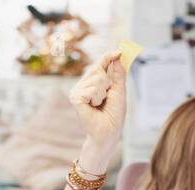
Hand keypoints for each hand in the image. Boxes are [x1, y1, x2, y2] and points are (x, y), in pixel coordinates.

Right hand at [69, 51, 126, 167]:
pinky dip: (97, 97)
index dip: (108, 56)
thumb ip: (118, 73)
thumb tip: (117, 55)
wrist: (108, 132)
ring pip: (95, 77)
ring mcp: (77, 91)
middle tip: (105, 98)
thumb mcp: (119, 90)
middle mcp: (83, 85)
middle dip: (107, 81)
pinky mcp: (74, 97)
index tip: (119, 51)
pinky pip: (91, 88)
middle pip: (97, 68)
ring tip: (99, 104)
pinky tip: (94, 107)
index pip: (100, 64)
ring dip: (103, 91)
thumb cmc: (113, 115)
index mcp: (93, 83)